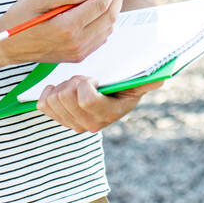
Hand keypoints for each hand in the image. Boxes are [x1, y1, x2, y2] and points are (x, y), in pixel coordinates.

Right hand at [0, 0, 129, 69]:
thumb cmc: (20, 18)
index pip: (100, 5)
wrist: (8, 46)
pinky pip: (100, 38)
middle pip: (108, 17)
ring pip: (107, 28)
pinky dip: (105, 23)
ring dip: (113, 10)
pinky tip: (101, 10)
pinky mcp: (77, 56)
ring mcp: (78, 52)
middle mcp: (76, 43)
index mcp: (66, 27)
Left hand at [36, 77, 164, 132]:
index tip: (95, 78)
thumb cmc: (124, 85)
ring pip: (54, 100)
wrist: (111, 95)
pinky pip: (44, 105)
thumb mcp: (138, 81)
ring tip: (75, 83)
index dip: (85, 83)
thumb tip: (159, 79)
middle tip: (84, 78)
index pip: (86, 100)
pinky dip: (48, 92)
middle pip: (66, 98)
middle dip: (73, 81)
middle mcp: (91, 125)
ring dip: (62, 85)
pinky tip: (60, 88)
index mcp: (110, 113)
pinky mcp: (60, 120)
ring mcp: (74, 124)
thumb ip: (148, 80)